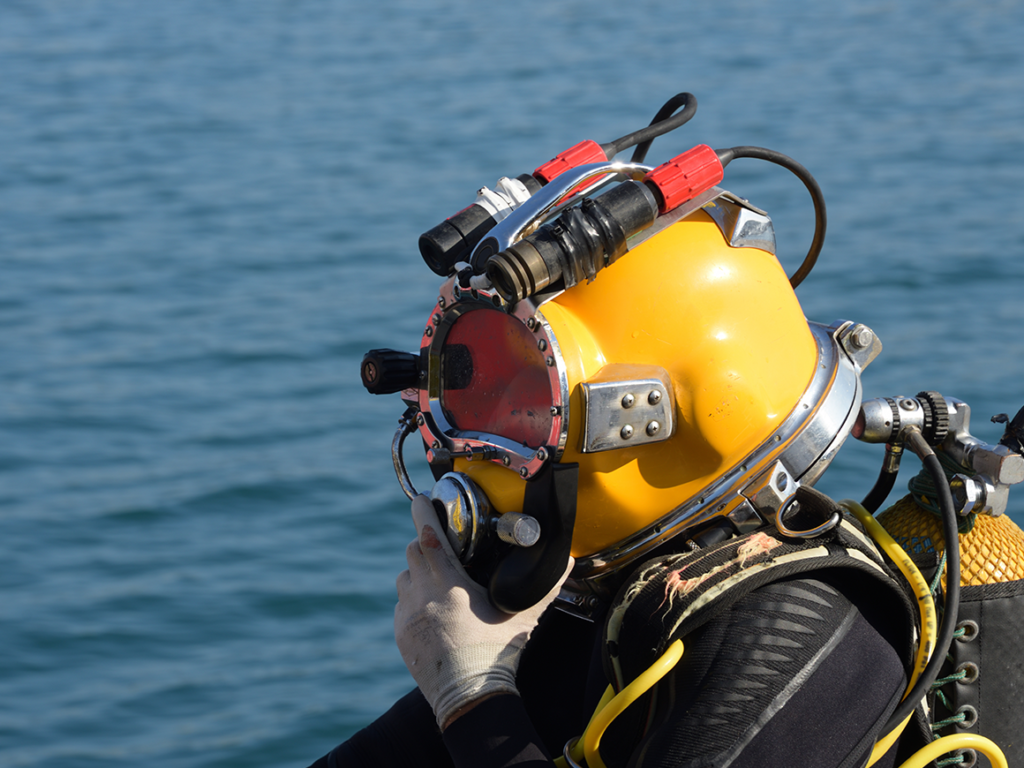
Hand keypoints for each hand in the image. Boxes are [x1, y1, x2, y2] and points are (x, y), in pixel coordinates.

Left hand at [394, 494, 571, 729]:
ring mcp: (409, 615)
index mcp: (450, 586)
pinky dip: (414, 597)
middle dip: (425, 542)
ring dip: (418, 570)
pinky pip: (402, 603)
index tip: (421, 499)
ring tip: (437, 577)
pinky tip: (432, 607)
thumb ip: (544, 587)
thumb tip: (569, 563)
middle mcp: (424, 596)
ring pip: (405, 577)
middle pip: (414, 552)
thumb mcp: (523, 617)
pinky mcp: (401, 633)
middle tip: (441, 542)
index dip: (424, 514)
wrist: (469, 696)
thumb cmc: (497, 654)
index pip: (430, 537)